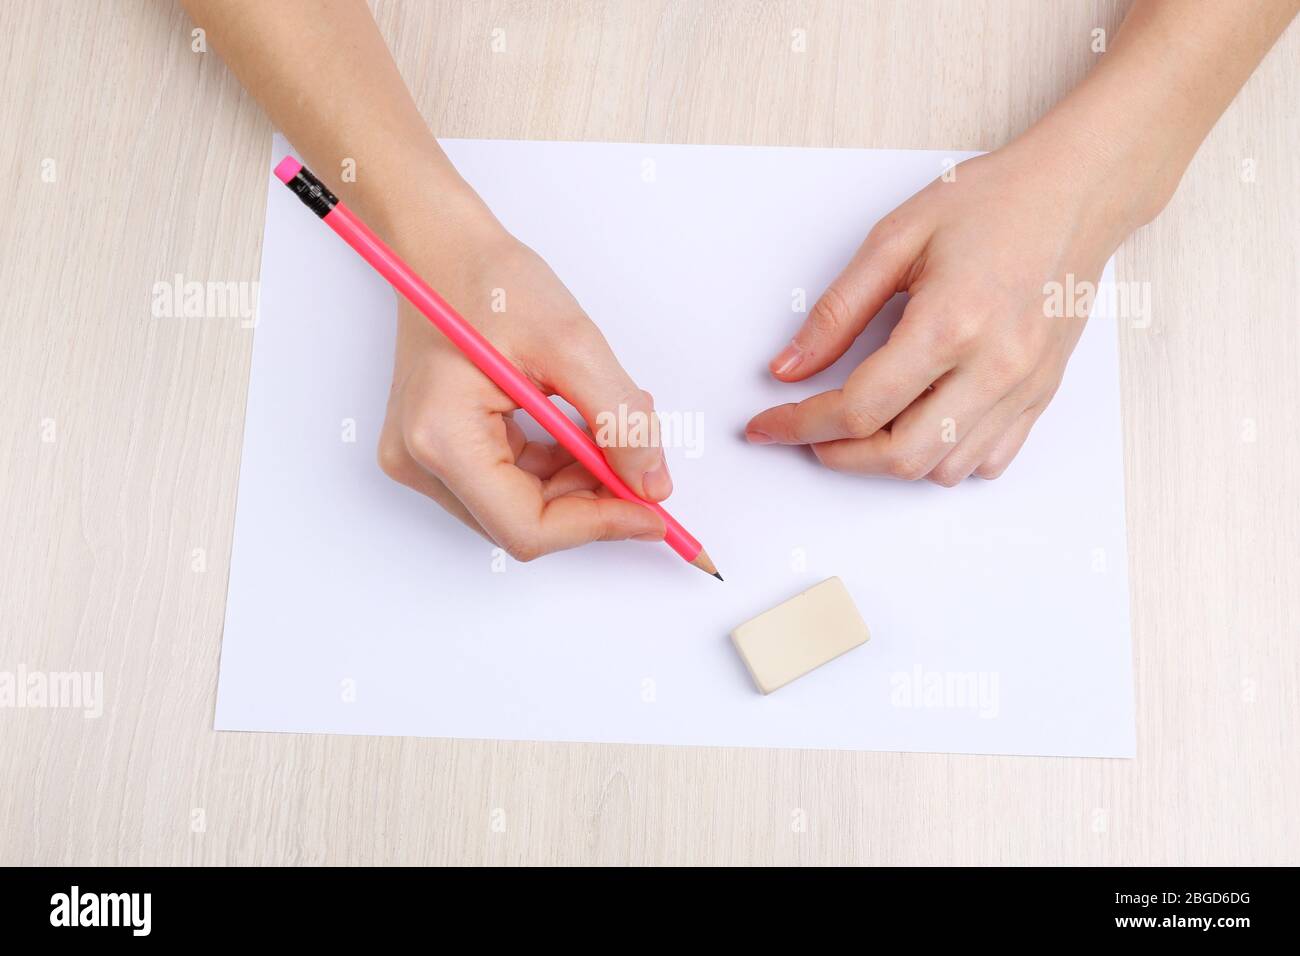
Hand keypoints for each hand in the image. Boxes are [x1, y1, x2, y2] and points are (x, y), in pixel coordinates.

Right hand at [377, 226, 671, 560]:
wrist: (442, 247)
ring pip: (522, 505)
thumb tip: (651, 484)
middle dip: (593, 500)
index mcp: (441, 437)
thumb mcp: (572, 344)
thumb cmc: (490, 280)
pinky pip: (510, 481)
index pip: (527, 527)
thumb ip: (619, 420)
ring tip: (615, 428)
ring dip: (580, 480)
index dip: (598, 526)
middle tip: (644, 464)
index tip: (652, 512)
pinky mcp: (437, 449)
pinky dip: (557, 464)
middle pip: (524, 522)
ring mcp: (422, 458)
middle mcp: (419, 461)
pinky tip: (582, 427)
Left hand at [745, 143, 1124, 484]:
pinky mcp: (1041, 394)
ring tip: (863, 425)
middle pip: (899, 455)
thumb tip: (788, 368)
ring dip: (890, 460)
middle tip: (807, 433)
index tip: (768, 426)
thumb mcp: (895, 239)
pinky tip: (920, 423)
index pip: (859, 408)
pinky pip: (987, 460)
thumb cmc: (991, 203)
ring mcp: (1023, 387)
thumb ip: (836, 311)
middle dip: (838, 454)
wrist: (1076, 191)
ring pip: (943, 469)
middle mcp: (993, 367)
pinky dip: (943, 458)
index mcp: (950, 324)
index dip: (801, 424)